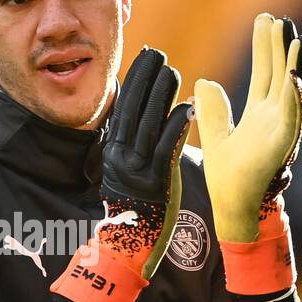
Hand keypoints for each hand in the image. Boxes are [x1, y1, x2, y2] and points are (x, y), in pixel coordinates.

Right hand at [89, 46, 191, 279]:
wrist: (128, 246)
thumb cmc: (134, 208)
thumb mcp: (127, 172)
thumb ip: (134, 145)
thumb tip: (142, 116)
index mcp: (112, 152)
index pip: (122, 108)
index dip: (134, 81)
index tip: (144, 57)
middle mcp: (120, 157)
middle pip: (133, 110)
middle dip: (146, 80)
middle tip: (159, 54)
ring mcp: (136, 170)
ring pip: (148, 125)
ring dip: (161, 96)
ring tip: (173, 72)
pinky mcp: (155, 183)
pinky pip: (166, 149)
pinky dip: (176, 126)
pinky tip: (189, 107)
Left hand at [193, 13, 301, 242]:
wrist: (231, 207)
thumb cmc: (228, 177)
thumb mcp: (214, 135)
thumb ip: (213, 110)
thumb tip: (203, 82)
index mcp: (260, 114)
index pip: (265, 72)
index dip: (266, 47)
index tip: (265, 20)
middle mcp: (275, 119)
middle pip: (281, 75)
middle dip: (281, 48)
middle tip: (281, 19)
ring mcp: (281, 131)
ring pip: (293, 93)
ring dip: (296, 66)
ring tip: (297, 39)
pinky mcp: (282, 147)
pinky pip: (293, 120)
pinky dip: (295, 100)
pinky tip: (294, 78)